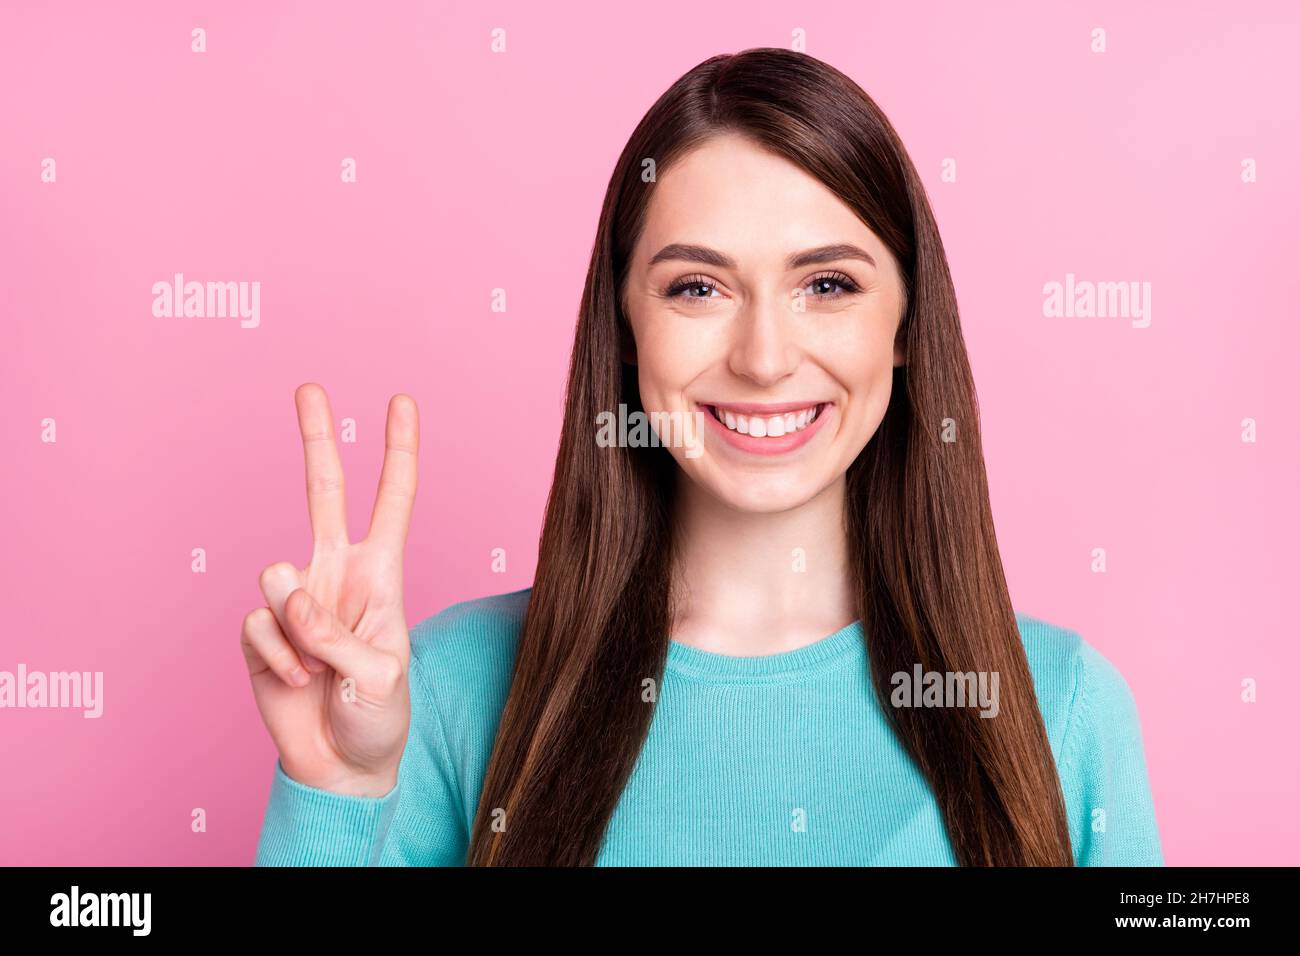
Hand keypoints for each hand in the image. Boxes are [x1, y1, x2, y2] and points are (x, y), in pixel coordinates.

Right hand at [240, 383, 418, 797]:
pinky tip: (296, 680)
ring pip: (278, 577)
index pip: (393, 500)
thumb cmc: (380, 717)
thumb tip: (285, 588)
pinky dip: (277, 658)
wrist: (341, 765)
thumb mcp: (382, 676)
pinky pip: (256, 626)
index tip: (402, 401)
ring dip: (300, 630)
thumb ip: (337, 631)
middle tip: (310, 387)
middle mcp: (336, 574)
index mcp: (381, 574)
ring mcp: (295, 601)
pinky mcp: (259, 632)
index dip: (399, 452)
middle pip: (324, 493)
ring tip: (322, 669)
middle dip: (318, 439)